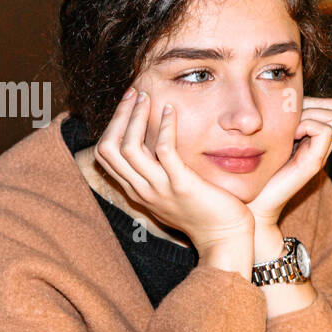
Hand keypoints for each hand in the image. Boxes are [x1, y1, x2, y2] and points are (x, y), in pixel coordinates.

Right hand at [93, 87, 254, 257]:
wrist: (225, 238)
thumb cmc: (203, 214)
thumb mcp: (170, 193)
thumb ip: (158, 173)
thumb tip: (155, 146)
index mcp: (136, 191)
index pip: (106, 155)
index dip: (113, 126)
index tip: (129, 104)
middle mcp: (142, 190)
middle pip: (110, 148)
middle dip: (119, 116)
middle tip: (134, 93)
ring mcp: (160, 189)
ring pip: (129, 148)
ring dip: (136, 117)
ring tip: (147, 96)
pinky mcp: (182, 185)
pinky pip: (164, 150)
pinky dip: (164, 127)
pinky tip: (171, 110)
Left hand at [246, 96, 331, 230]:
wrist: (250, 202)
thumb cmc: (252, 167)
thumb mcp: (269, 134)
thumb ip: (280, 117)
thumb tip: (283, 91)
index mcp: (310, 137)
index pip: (329, 104)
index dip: (312, 100)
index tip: (288, 110)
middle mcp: (319, 145)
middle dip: (313, 105)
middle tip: (290, 119)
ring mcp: (319, 154)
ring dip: (312, 114)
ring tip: (291, 128)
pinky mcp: (313, 163)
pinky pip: (324, 130)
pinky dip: (308, 125)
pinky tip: (291, 136)